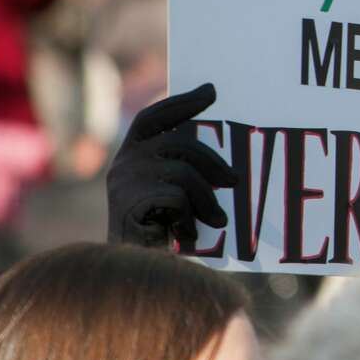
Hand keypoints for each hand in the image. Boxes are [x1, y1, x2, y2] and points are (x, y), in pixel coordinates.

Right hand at [106, 83, 236, 246]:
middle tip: (236, 182)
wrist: (131, 267)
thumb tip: (225, 161)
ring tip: (217, 220)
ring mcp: (124, 181)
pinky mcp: (129, 203)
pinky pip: (176, 199)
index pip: (155, 116)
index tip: (212, 92)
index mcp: (132, 153)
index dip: (182, 103)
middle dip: (214, 163)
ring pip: (183, 173)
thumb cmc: (159, 229)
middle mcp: (124, 162)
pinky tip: (189, 234)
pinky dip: (190, 218)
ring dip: (207, 199)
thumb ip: (182, 167)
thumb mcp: (170, 191)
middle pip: (180, 143)